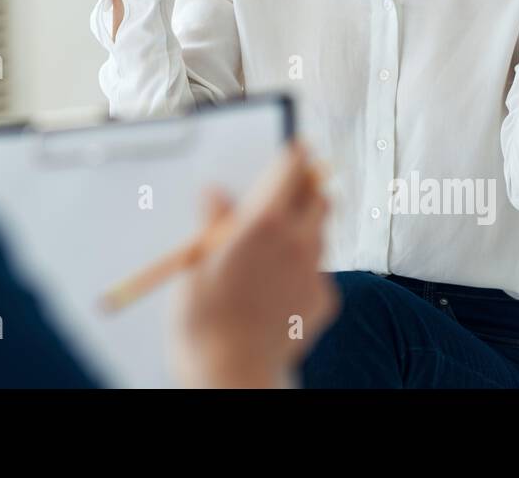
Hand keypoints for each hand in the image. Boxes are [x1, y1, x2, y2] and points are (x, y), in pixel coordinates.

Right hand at [170, 139, 339, 387]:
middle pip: (318, 198)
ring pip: (322, 233)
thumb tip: (215, 194)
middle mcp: (298, 241)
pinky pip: (318, 271)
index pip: (291, 171)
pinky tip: (278, 281)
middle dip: (308, 187)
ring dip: (307, 225)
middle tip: (293, 186)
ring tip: (278, 236)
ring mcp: (314, 272)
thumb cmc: (205, 319)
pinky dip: (303, 267)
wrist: (231, 372)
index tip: (297, 146)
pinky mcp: (322, 300)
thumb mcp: (196, 261)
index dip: (295, 156)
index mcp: (264, 223)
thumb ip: (213, 221)